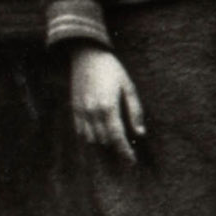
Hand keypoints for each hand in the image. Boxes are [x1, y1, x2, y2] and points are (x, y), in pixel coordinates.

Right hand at [67, 45, 145, 160]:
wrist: (87, 54)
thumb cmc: (112, 69)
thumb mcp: (129, 87)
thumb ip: (135, 111)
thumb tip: (140, 133)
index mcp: (108, 107)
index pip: (117, 137)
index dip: (125, 152)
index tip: (132, 161)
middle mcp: (92, 112)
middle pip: (105, 141)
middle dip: (116, 149)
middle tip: (126, 153)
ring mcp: (81, 111)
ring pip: (91, 139)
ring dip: (103, 144)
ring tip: (114, 145)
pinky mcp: (74, 108)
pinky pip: (80, 131)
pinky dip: (90, 137)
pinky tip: (99, 136)